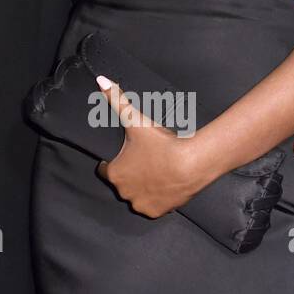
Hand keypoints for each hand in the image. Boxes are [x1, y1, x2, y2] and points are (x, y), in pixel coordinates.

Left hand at [94, 75, 209, 217]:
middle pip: (122, 182)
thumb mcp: (135, 119)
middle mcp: (123, 192)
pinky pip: (150, 205)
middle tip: (144, 161)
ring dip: (142, 186)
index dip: (112, 161)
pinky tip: (162, 184)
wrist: (192, 164)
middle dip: (130, 173)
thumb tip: (101, 80)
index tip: (124, 156)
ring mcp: (139, 204)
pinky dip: (155, 197)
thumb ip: (116, 100)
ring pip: (136, 195)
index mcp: (114, 173)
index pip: (105, 170)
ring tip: (154, 171)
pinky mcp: (155, 212)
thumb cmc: (162, 143)